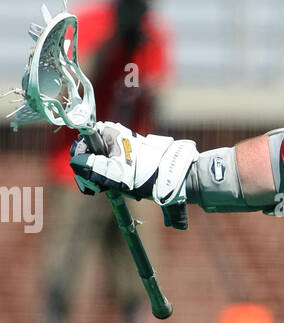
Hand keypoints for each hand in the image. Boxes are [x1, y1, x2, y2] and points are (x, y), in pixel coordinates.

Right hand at [70, 121, 197, 205]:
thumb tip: (75, 161)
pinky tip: (118, 187)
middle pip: (91, 154)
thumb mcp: (112, 171)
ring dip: (102, 177)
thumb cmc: (141, 172)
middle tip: (97, 188)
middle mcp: (114, 136)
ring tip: (111, 189)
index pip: (83, 143)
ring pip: (101, 163)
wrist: (169, 177)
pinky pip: (112, 167)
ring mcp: (122, 147)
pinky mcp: (128, 157)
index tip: (84, 177)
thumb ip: (90, 166)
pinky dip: (112, 178)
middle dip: (91, 172)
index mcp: (109, 133)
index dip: (80, 160)